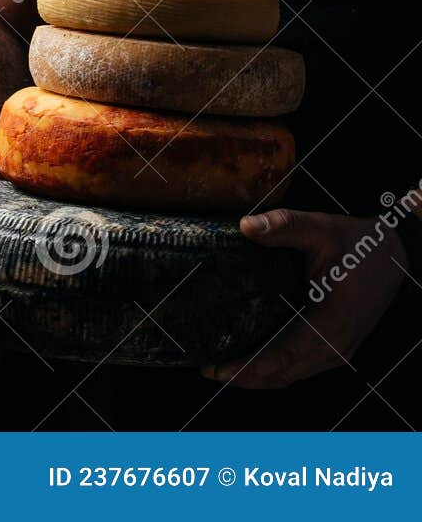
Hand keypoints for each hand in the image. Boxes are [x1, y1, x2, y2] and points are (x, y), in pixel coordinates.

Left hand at [201, 208, 407, 388]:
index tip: (215, 369)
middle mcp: (335, 344)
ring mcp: (339, 350)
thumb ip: (285, 226)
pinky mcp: (337, 347)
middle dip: (243, 376)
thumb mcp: (322, 228)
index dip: (247, 368)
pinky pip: (301, 368)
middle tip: (207, 368)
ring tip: (222, 368)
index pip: (282, 357)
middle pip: (282, 374)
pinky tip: (251, 361)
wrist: (395, 255)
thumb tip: (246, 225)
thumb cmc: (359, 245)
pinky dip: (275, 371)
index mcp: (331, 322)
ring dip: (257, 377)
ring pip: (292, 375)